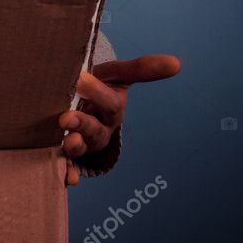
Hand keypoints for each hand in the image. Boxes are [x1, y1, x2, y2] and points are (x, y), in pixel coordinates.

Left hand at [58, 54, 180, 185]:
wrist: (77, 101)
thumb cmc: (97, 86)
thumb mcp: (116, 75)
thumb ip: (140, 69)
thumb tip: (176, 63)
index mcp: (112, 109)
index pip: (110, 102)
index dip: (97, 92)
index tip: (81, 77)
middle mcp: (100, 129)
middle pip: (95, 130)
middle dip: (82, 124)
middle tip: (66, 118)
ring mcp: (84, 143)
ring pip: (83, 148)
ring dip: (75, 148)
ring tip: (67, 142)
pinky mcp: (68, 154)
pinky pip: (70, 166)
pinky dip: (69, 172)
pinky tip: (69, 179)